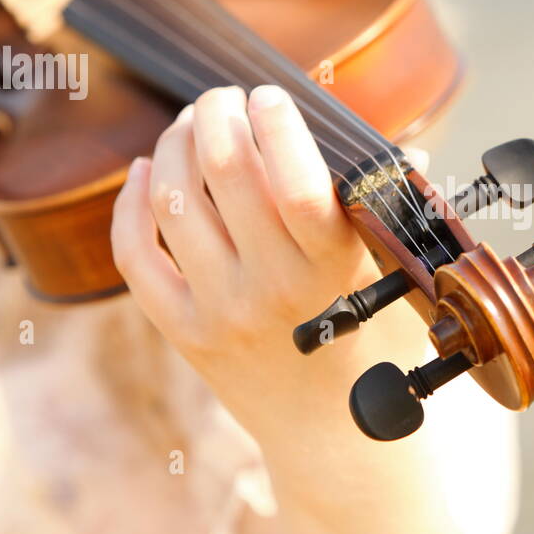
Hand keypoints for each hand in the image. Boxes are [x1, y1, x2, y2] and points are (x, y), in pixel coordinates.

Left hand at [110, 84, 412, 437]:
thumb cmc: (378, 346)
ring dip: (176, 146)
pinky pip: (137, 255)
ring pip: (175, 203)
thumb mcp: (399, 279)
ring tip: (192, 125)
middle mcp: (273, 291)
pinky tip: (144, 172)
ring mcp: (222, 313)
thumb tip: (400, 152)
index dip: (276, 124)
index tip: (272, 96)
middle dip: (217, 115)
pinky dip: (132, 203)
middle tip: (223, 97)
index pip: (294, 182)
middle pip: (223, 174)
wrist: (336, 438)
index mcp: (334, 271)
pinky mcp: (184, 333)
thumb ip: (394, 211)